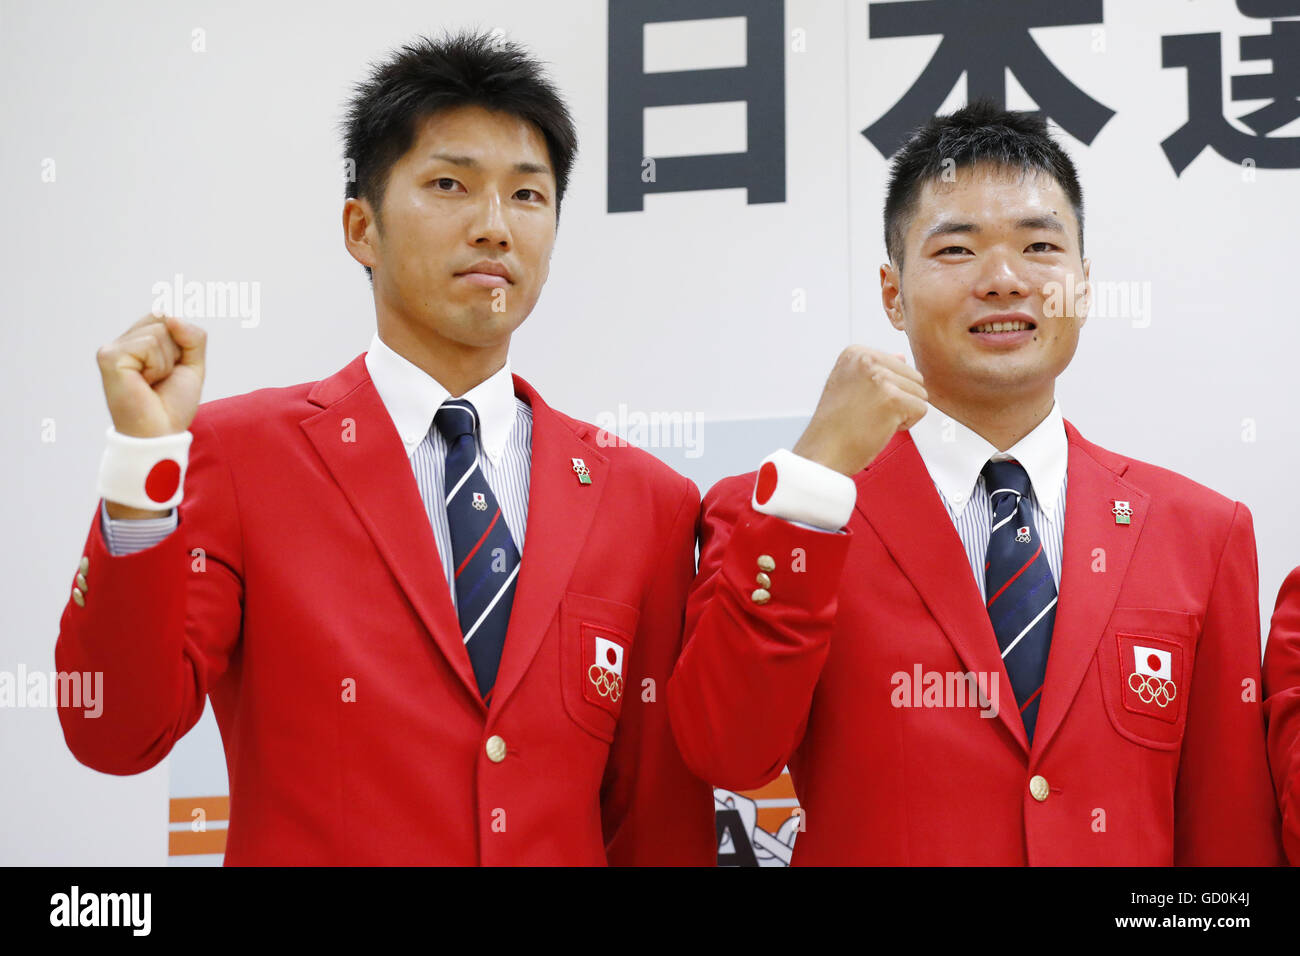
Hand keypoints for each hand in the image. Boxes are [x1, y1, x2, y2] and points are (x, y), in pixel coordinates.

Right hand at [96, 314, 205, 438]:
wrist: (161, 433)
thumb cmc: (172, 404)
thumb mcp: (193, 364)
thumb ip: (192, 336)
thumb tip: (171, 316)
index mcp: (138, 342)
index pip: (167, 316)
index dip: (181, 343)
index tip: (172, 370)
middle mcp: (123, 342)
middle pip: (164, 319)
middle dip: (176, 352)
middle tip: (162, 379)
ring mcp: (113, 348)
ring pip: (159, 332)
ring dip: (167, 363)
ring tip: (152, 383)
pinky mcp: (109, 356)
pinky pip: (149, 344)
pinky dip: (157, 366)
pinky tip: (144, 383)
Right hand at [792, 346, 927, 475]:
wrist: (823, 452)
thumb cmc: (834, 426)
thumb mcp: (848, 385)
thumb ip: (876, 369)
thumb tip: (900, 357)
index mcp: (855, 353)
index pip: (899, 365)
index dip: (888, 390)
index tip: (862, 401)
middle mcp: (866, 360)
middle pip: (913, 377)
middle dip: (899, 400)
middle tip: (869, 413)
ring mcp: (880, 379)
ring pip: (920, 393)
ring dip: (902, 412)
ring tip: (873, 419)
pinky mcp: (893, 399)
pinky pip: (921, 409)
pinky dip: (906, 424)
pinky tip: (881, 427)